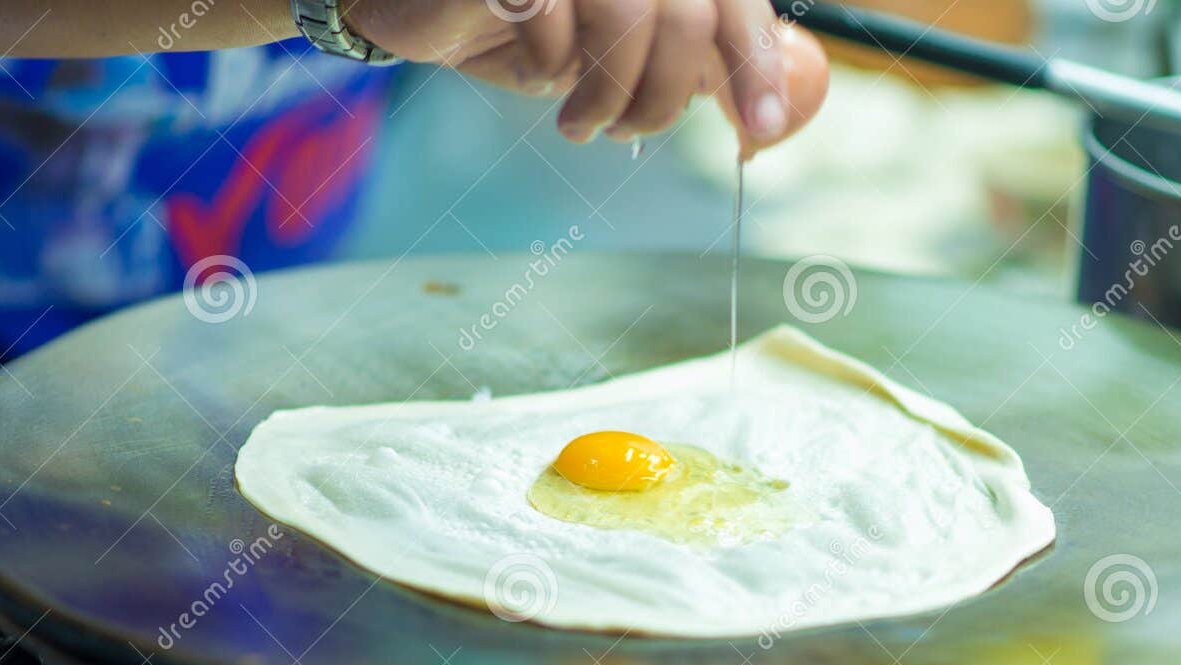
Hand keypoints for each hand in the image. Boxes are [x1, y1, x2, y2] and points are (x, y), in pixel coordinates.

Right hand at [346, 0, 828, 155]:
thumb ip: (688, 58)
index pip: (732, 0)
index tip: (759, 132)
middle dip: (664, 100)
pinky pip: (556, 24)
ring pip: (630, 20)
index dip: (755, 65)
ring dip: (607, 97)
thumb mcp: (620, 48)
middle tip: (628, 135)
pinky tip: (529, 70)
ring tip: (579, 125)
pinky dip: (548, 68)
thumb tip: (764, 108)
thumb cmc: (528, 26)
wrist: (416, 3)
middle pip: (689, 18)